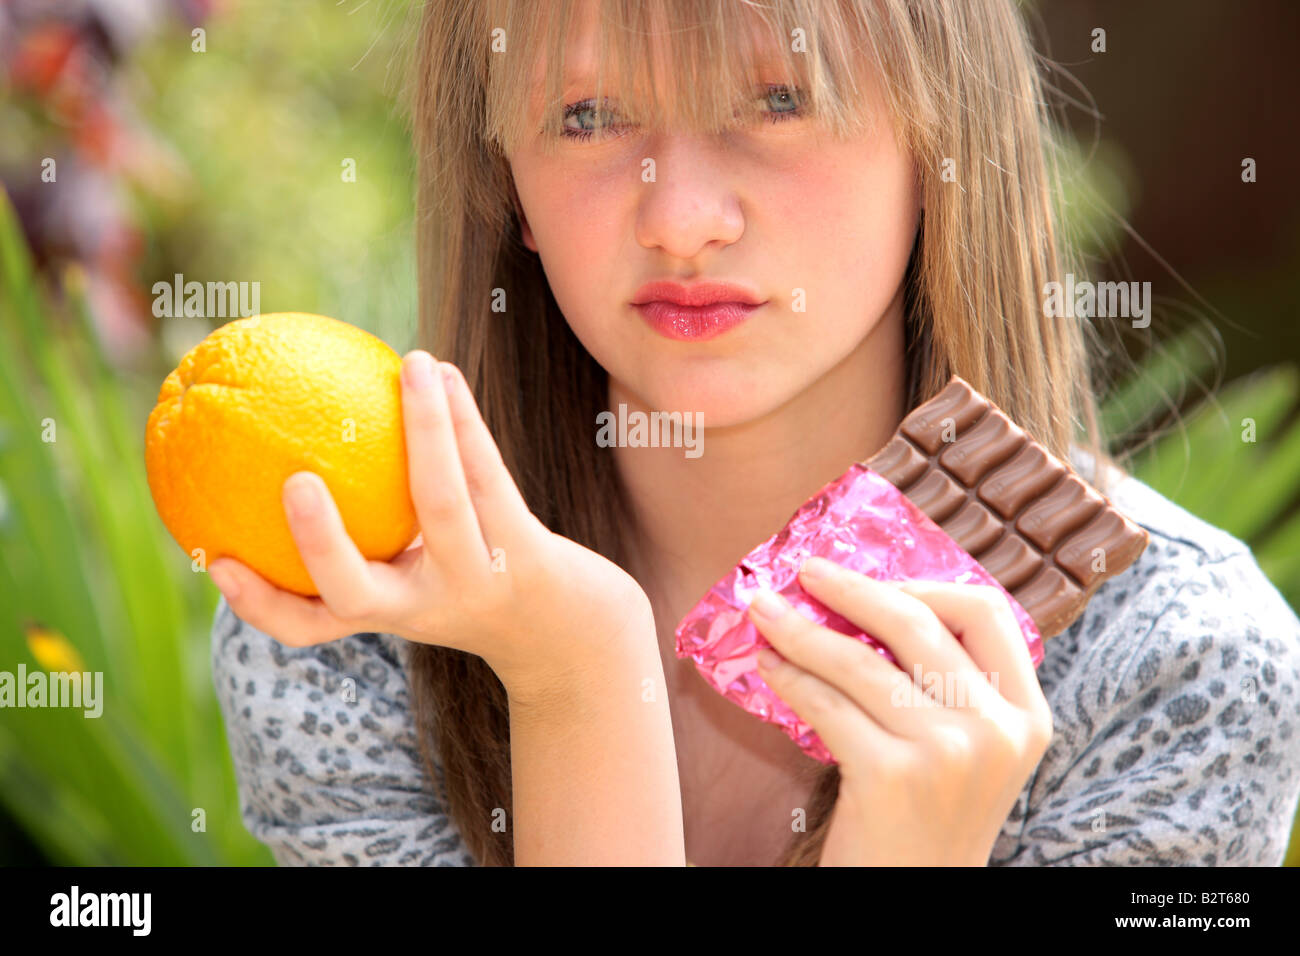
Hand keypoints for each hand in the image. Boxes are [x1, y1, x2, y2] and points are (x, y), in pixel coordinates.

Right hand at [209, 350, 654, 704]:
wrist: (568, 632)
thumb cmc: (468, 585)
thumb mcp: (412, 570)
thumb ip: (357, 535)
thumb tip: (281, 452)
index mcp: (386, 615)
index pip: (308, 626)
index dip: (256, 604)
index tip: (213, 560)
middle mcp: (425, 607)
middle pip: (357, 594)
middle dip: (319, 546)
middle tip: (293, 482)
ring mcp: (476, 579)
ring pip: (443, 504)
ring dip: (428, 431)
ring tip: (414, 364)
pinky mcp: (524, 550)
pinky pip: (488, 475)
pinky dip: (465, 422)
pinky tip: (443, 374)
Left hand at [746, 556, 1053, 865]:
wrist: (913, 904)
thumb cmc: (927, 821)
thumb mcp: (967, 752)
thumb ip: (948, 686)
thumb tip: (872, 598)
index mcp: (1026, 717)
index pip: (987, 614)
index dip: (926, 587)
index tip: (878, 583)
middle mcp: (996, 731)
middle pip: (917, 623)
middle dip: (852, 589)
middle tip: (806, 570)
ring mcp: (947, 753)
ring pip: (858, 661)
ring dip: (800, 628)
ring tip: (764, 611)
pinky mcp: (891, 776)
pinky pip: (826, 704)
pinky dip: (789, 676)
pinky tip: (768, 664)